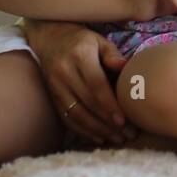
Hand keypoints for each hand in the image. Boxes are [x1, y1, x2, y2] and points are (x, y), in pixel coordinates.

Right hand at [21, 19, 135, 145]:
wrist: (49, 38)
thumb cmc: (81, 40)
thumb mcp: (98, 40)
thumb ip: (112, 54)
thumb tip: (127, 67)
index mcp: (79, 56)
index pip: (95, 85)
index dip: (109, 104)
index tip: (123, 120)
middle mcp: (64, 73)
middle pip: (87, 103)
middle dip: (108, 122)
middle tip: (127, 134)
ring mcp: (55, 86)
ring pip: (76, 114)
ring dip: (97, 130)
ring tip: (117, 138)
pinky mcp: (52, 97)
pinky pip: (66, 118)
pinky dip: (82, 130)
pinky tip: (98, 137)